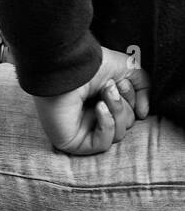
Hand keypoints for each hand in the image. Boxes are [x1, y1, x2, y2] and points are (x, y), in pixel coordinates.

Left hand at [33, 46, 149, 155]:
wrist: (67, 66)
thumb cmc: (91, 65)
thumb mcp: (127, 68)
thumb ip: (144, 87)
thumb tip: (143, 114)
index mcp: (101, 102)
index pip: (128, 114)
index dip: (130, 100)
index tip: (121, 83)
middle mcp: (90, 117)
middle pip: (125, 126)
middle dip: (123, 105)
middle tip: (109, 87)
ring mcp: (81, 131)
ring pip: (118, 135)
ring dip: (116, 112)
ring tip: (104, 94)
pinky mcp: (73, 141)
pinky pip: (102, 144)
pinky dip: (107, 125)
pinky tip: (99, 107)